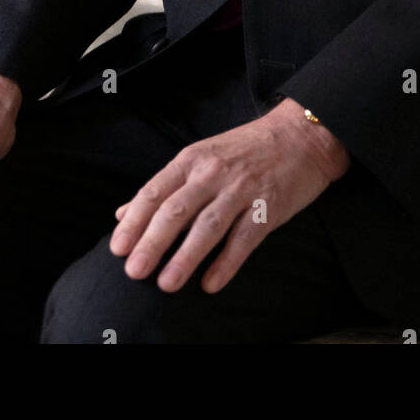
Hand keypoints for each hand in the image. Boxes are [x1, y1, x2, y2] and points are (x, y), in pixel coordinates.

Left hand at [109, 96, 349, 293]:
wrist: (302, 135)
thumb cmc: (246, 148)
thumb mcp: (201, 156)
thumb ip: (164, 185)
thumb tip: (123, 213)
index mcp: (193, 159)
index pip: (155, 191)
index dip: (134, 221)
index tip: (117, 248)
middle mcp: (214, 172)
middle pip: (176, 210)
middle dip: (152, 242)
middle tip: (134, 271)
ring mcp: (242, 189)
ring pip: (207, 226)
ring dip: (185, 257)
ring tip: (166, 284)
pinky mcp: (268, 206)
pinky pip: (244, 238)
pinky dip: (226, 263)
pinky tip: (210, 284)